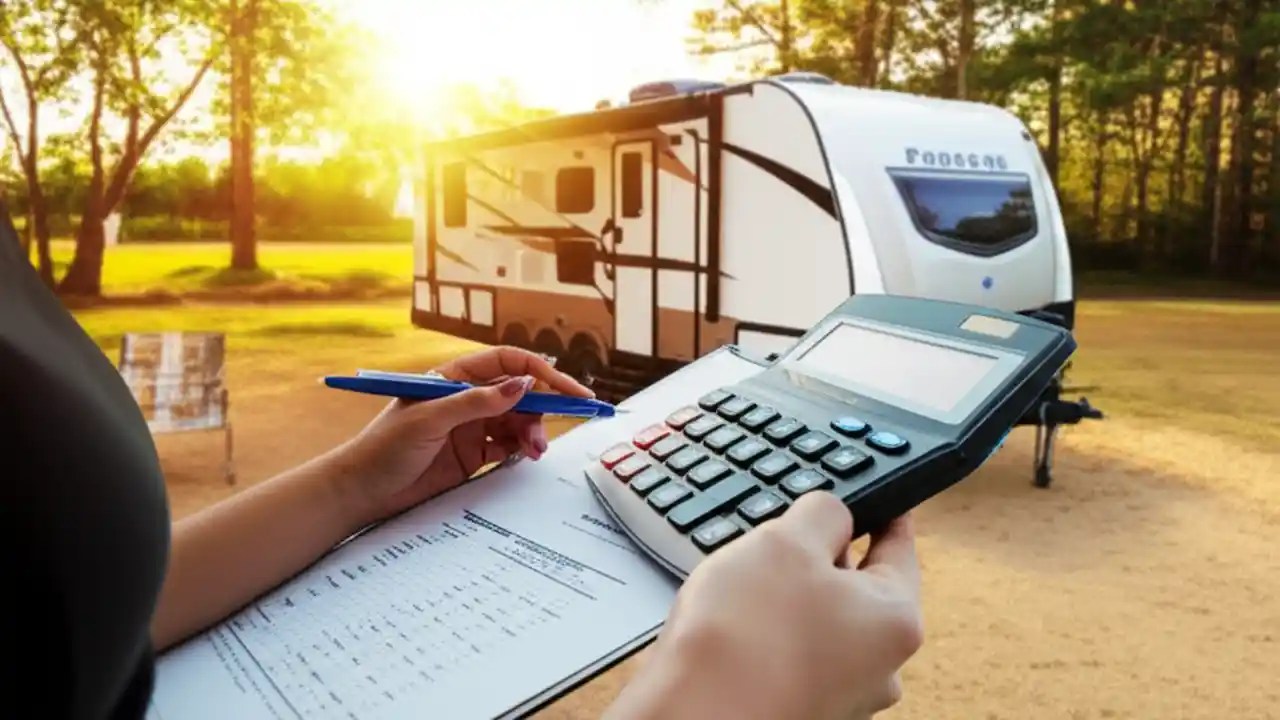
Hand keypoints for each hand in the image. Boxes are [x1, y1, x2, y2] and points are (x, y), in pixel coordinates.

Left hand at [332, 346, 593, 525]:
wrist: (360, 491)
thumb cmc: (384, 448)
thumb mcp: (430, 419)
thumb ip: (477, 402)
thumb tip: (523, 385)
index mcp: (454, 378)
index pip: (508, 364)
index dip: (542, 372)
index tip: (570, 389)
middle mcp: (466, 398)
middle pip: (519, 393)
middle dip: (544, 407)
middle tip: (564, 422)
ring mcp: (470, 427)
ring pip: (517, 421)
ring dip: (533, 432)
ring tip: (535, 450)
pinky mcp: (472, 454)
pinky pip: (508, 445)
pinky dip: (522, 449)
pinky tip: (526, 456)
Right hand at [606, 493, 923, 719]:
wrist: (695, 717)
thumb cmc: (746, 637)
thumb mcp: (786, 541)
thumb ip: (822, 514)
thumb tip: (832, 514)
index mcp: (896, 619)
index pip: (900, 547)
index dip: (884, 513)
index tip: (881, 496)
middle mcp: (880, 666)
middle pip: (858, 587)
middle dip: (820, 558)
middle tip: (780, 535)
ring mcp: (841, 694)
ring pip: (822, 621)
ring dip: (790, 596)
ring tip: (744, 584)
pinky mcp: (800, 708)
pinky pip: (793, 653)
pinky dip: (770, 633)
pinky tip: (735, 623)